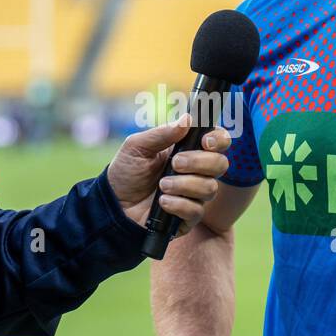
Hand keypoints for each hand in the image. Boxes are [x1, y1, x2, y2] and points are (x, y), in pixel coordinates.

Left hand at [106, 114, 231, 234]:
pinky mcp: (189, 216)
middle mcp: (197, 171)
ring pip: (210, 188)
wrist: (114, 204)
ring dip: (184, 185)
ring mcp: (194, 194)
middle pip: (221, 164)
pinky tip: (162, 202)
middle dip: (199, 162)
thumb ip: (162, 134)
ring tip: (161, 185)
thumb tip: (187, 120)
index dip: (219, 139)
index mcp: (188, 150)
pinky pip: (196, 210)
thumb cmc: (126, 172)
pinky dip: (178, 204)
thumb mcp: (137, 147)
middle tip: (175, 163)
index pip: (218, 141)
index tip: (206, 141)